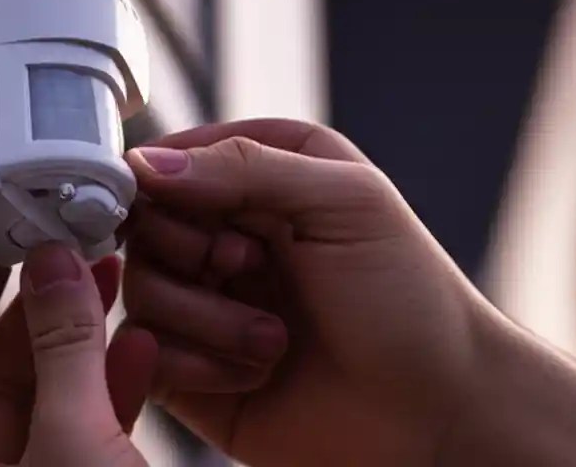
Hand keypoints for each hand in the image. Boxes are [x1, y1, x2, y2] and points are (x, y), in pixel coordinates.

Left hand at [0, 243, 157, 466]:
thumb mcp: (72, 440)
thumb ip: (62, 351)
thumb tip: (53, 271)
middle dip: (39, 311)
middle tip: (67, 257)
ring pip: (52, 398)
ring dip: (85, 342)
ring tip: (109, 284)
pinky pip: (93, 429)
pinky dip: (116, 388)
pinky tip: (140, 346)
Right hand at [120, 119, 496, 465]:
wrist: (435, 415)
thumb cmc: (412, 302)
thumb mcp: (345, 201)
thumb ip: (245, 166)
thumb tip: (147, 162)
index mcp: (263, 175)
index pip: (170, 159)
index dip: (171, 189)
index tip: (208, 220)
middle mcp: (228, 233)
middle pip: (143, 224)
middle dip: (194, 254)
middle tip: (251, 270)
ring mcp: (208, 300)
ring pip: (140, 289)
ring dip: (207, 318)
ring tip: (272, 337)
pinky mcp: (193, 367)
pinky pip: (148, 352)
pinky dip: (197, 366)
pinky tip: (256, 371)